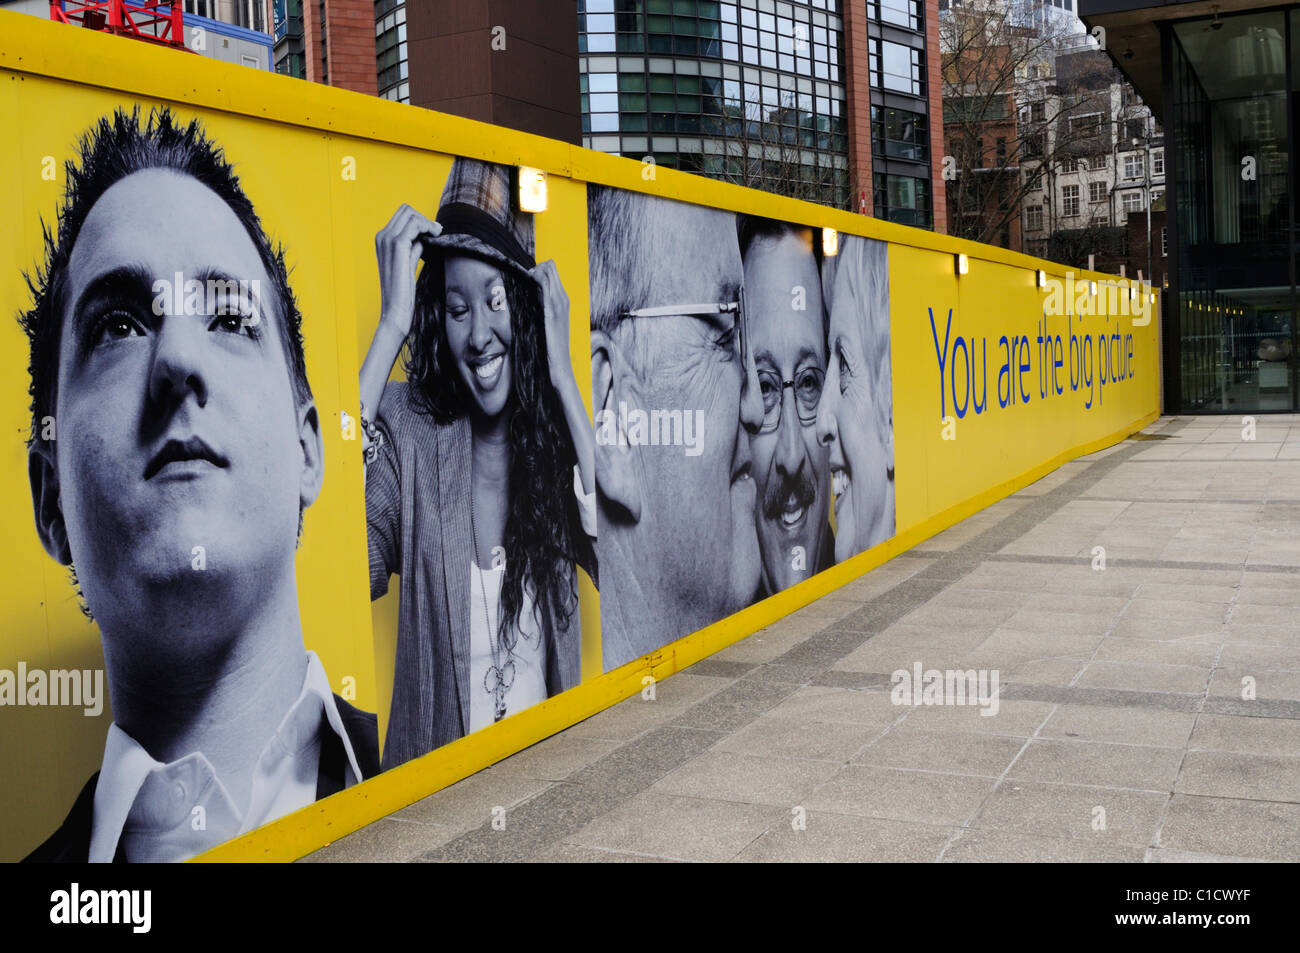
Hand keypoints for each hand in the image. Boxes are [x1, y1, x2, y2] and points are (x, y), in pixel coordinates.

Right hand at [375, 204, 439, 338]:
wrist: (396, 311)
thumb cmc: (403, 292)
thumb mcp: (409, 263)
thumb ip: (414, 248)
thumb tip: (425, 236)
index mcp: (382, 240)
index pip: (403, 215)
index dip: (421, 221)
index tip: (434, 233)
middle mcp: (381, 237)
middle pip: (406, 210)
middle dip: (425, 219)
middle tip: (437, 233)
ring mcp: (387, 240)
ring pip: (411, 214)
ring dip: (428, 223)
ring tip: (438, 235)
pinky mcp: (397, 245)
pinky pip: (415, 224)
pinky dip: (428, 227)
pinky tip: (436, 237)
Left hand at [531, 259, 571, 389]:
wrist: (560, 364)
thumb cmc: (551, 347)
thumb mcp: (546, 324)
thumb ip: (540, 311)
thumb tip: (527, 300)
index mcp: (563, 300)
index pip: (552, 271)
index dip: (537, 270)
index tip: (525, 280)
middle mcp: (563, 298)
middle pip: (550, 266)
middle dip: (534, 268)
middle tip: (522, 281)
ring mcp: (559, 302)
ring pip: (547, 270)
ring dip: (532, 272)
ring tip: (522, 282)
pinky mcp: (552, 308)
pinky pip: (544, 283)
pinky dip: (534, 278)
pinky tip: (525, 284)